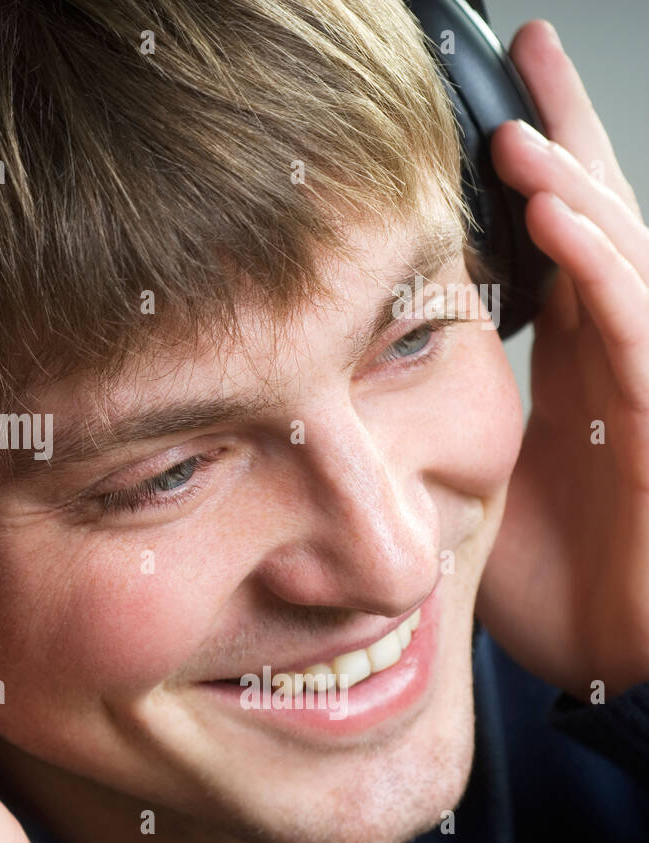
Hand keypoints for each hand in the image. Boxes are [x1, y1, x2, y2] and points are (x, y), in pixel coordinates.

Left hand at [477, 21, 648, 699]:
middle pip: (595, 220)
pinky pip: (636, 336)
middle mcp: (616, 354)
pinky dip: (601, 276)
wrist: (608, 655)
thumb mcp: (477, 471)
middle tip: (528, 52)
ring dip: (570, 194)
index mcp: (575, 355)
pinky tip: (559, 227)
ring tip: (517, 136)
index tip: (495, 90)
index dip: (534, 160)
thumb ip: (437, 408)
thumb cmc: (549, 570)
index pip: (557, 235)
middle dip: (562, 136)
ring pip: (621, 262)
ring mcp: (645, 383)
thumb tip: (350, 368)